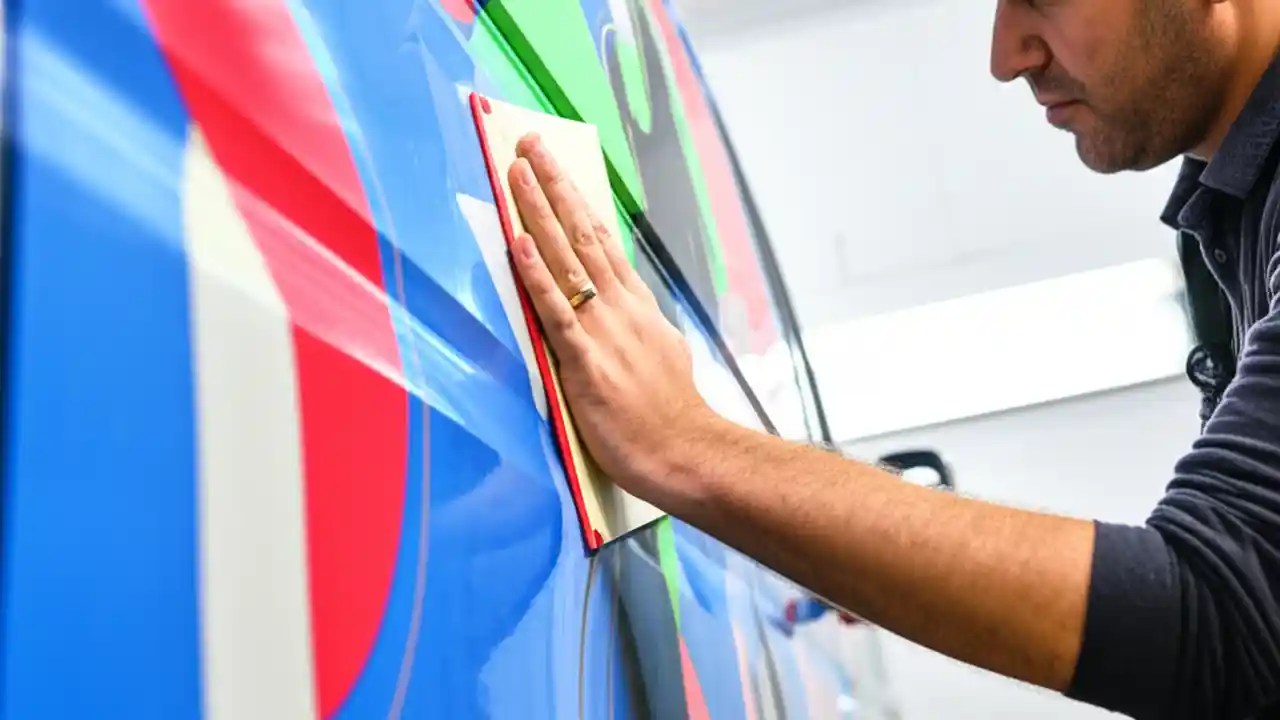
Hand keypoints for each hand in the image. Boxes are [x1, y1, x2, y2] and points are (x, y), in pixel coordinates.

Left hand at [505, 133, 717, 503]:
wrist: (686, 453)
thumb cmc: (671, 417)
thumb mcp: (663, 356)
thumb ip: (639, 330)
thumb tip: (627, 318)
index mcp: (637, 308)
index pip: (602, 243)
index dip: (576, 202)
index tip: (558, 168)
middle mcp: (620, 308)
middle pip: (582, 234)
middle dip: (554, 186)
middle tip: (530, 145)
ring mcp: (603, 331)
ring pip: (567, 259)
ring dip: (539, 213)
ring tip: (518, 173)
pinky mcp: (585, 361)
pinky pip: (556, 310)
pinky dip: (536, 273)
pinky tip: (518, 242)